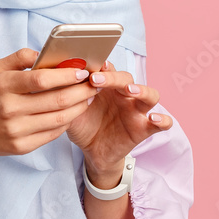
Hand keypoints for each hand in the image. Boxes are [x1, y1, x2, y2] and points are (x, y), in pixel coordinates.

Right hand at [0, 48, 97, 159]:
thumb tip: (46, 53)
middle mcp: (9, 108)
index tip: (82, 71)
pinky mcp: (21, 146)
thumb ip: (20, 57)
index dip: (66, 75)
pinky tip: (73, 112)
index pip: (41, 80)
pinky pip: (52, 134)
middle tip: (93, 84)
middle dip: (80, 91)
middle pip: (55, 100)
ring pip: (59, 119)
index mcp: (3, 85)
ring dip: (79, 107)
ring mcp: (15, 130)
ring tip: (88, 97)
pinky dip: (67, 122)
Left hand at [65, 61, 171, 186]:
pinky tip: (154, 119)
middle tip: (96, 80)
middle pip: (126, 79)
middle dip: (113, 77)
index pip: (108, 69)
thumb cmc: (83, 125)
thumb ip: (68, 97)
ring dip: (142, 90)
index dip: (99, 66)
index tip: (87, 67)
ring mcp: (136, 111)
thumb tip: (56, 81)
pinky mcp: (145, 128)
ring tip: (130, 90)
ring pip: (150, 95)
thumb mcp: (71, 110)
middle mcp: (124, 95)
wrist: (92, 151)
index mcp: (107, 86)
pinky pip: (162, 123)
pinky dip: (162, 120)